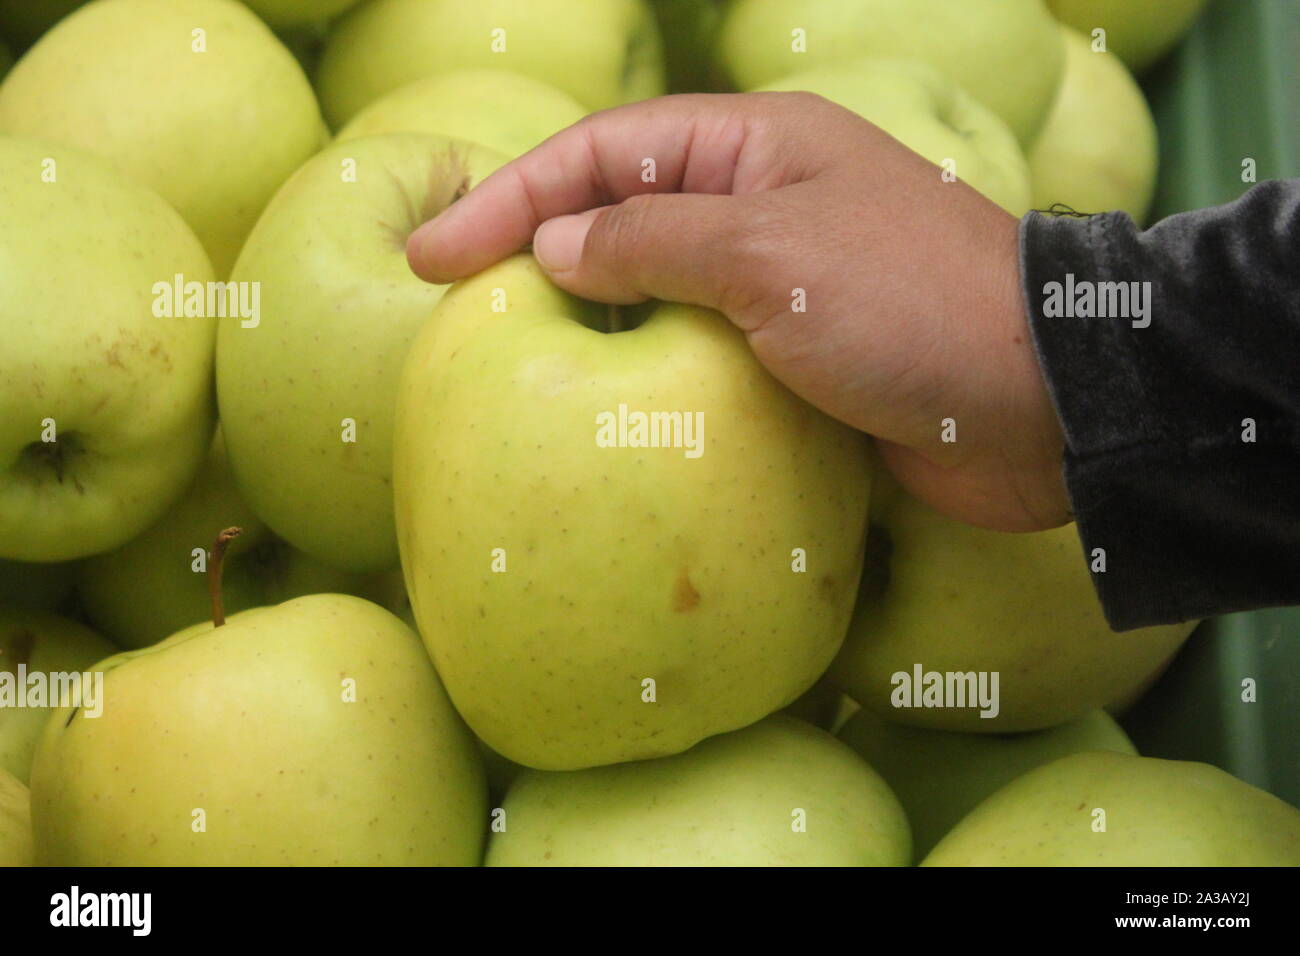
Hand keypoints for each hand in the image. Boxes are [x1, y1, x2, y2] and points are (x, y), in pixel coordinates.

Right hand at [408, 92, 1069, 531]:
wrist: (1039, 404)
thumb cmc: (908, 306)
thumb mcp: (769, 254)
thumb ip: (653, 244)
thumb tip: (558, 249)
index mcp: (753, 147)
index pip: (602, 157)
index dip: (509, 199)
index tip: (433, 256)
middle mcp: (758, 203)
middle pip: (617, 213)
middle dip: (531, 249)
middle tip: (448, 301)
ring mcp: (776, 283)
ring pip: (652, 288)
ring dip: (582, 314)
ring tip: (503, 352)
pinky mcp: (793, 357)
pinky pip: (695, 352)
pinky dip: (641, 369)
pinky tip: (597, 398)